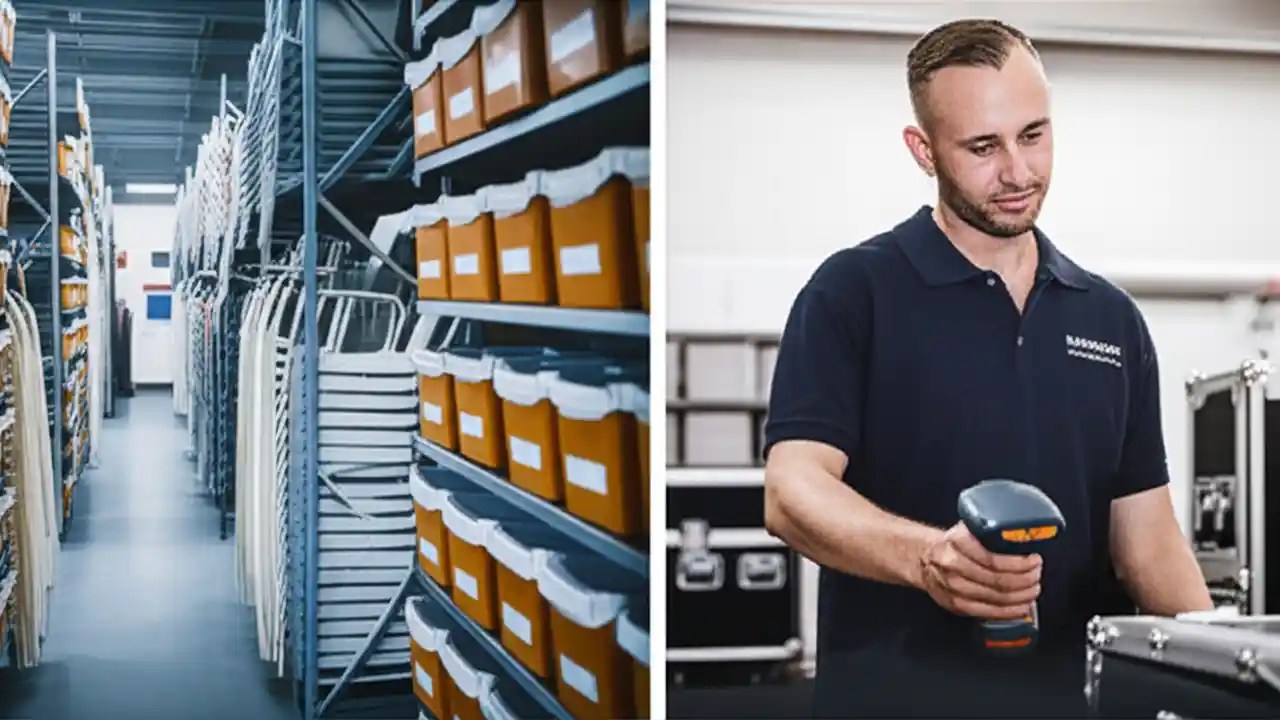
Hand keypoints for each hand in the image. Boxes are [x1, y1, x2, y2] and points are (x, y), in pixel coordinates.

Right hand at [920, 521, 1042, 620]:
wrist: (924, 558)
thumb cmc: (953, 543)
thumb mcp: (968, 528)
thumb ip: (990, 532)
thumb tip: (1025, 536)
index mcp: (957, 542)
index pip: (993, 559)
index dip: (1019, 563)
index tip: (1034, 560)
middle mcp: (952, 565)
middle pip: (998, 579)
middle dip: (1025, 579)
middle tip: (1037, 574)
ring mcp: (953, 588)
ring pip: (996, 597)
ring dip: (1021, 595)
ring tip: (1033, 589)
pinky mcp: (956, 605)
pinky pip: (988, 612)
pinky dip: (1009, 611)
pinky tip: (1022, 606)